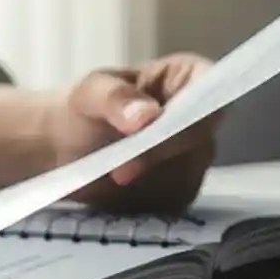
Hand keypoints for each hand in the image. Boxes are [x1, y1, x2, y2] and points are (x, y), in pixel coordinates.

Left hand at [51, 53, 220, 212]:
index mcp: (191, 77)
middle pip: (202, 138)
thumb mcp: (90, 93)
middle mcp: (202, 119)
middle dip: (160, 153)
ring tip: (112, 173)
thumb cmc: (84, 109)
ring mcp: (195, 159)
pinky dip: (141, 199)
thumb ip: (116, 98)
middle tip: (121, 167)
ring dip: (147, 180)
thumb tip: (147, 116)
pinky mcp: (181, 192)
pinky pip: (170, 201)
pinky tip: (116, 190)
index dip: (195, 111)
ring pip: (187, 175)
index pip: (213, 91)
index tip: (159, 127)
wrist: (65, 148)